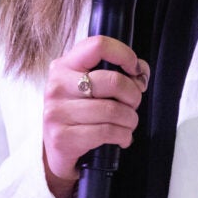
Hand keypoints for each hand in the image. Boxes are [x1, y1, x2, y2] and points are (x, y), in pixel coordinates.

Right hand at [42, 34, 150, 197]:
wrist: (58, 152)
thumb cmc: (80, 115)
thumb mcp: (91, 88)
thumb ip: (115, 73)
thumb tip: (140, 72)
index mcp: (64, 66)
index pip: (98, 46)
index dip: (125, 55)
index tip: (135, 70)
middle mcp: (57, 86)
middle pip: (112, 81)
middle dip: (133, 95)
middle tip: (133, 105)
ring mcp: (57, 112)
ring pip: (113, 110)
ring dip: (130, 120)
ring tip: (128, 124)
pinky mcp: (62, 137)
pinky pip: (107, 132)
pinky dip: (123, 136)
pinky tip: (122, 138)